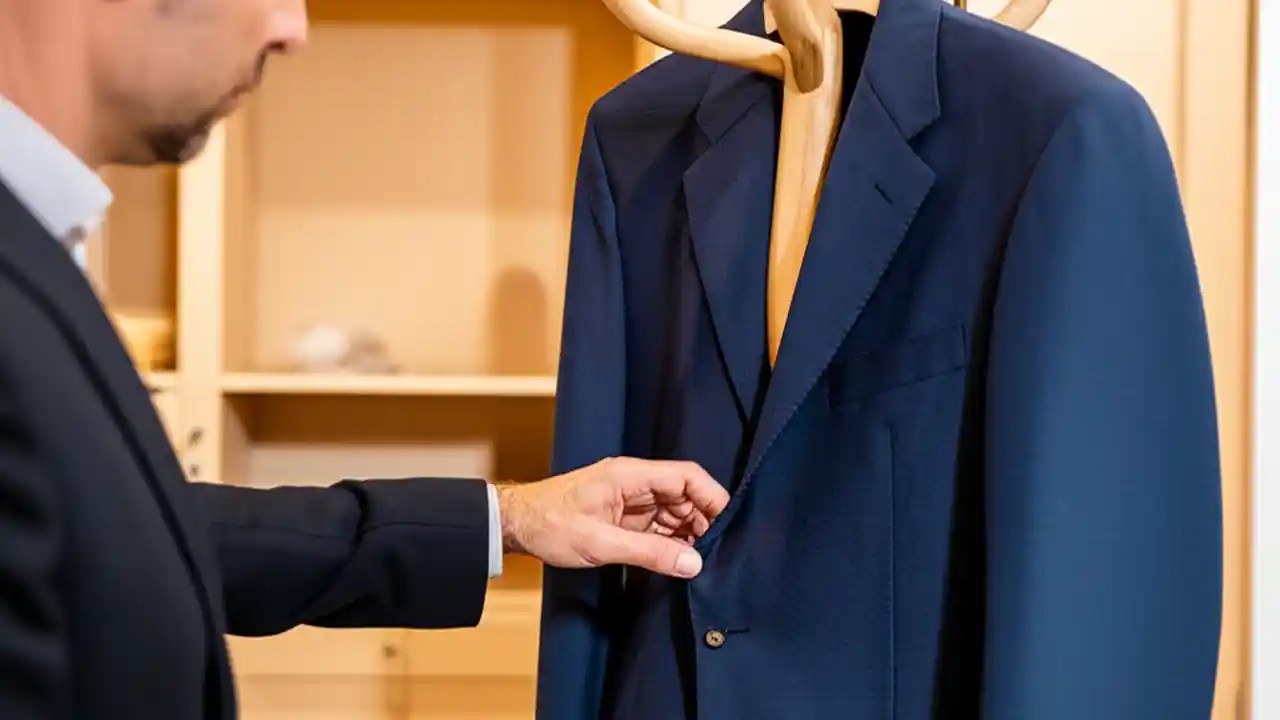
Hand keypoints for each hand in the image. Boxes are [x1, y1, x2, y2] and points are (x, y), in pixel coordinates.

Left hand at [498, 457, 729, 578]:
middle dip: (703, 522)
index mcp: (631, 475)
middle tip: (714, 553)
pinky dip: (672, 541)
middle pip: (686, 495)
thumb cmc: (550, 525)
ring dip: (689, 535)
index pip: (687, 477)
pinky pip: (659, 525)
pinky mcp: (625, 517)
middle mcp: (636, 483)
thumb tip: (694, 563)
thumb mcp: (601, 543)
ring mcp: (631, 500)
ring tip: (697, 562)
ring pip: (675, 512)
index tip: (727, 526)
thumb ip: (650, 553)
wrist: (516, 525)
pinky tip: (677, 561)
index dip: (712, 498)